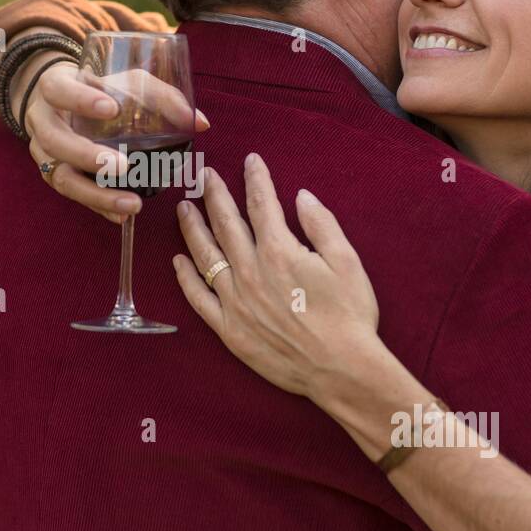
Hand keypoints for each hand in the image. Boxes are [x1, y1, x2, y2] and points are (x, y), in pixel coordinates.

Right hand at [21, 57, 209, 223]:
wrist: (59, 102)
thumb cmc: (98, 88)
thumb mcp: (126, 82)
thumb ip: (161, 97)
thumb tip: (200, 123)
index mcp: (54, 88)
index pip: (57, 90)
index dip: (80, 99)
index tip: (111, 109)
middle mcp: (42, 121)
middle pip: (55, 141)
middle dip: (88, 156)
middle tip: (123, 166)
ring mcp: (44, 153)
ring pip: (61, 177)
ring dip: (96, 194)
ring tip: (132, 204)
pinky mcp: (53, 176)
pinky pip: (73, 196)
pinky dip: (99, 206)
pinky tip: (123, 215)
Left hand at [170, 153, 407, 424]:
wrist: (341, 369)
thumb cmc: (350, 315)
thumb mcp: (346, 261)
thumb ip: (321, 224)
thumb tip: (301, 196)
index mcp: (279, 250)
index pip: (261, 204)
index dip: (255, 179)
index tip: (250, 161)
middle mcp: (250, 271)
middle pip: (225, 223)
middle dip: (214, 195)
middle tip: (204, 176)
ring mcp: (235, 301)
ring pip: (205, 255)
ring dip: (193, 228)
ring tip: (183, 208)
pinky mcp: (229, 328)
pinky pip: (199, 298)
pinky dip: (186, 277)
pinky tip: (179, 261)